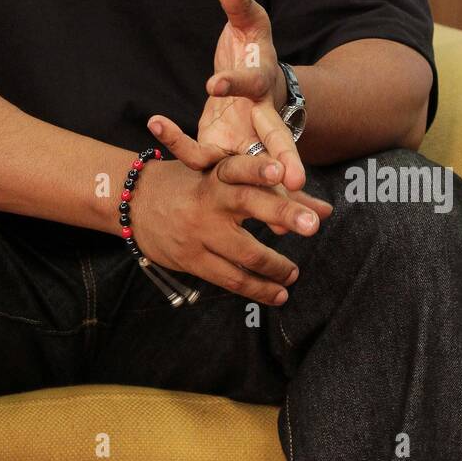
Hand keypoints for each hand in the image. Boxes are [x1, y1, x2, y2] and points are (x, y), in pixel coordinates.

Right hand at [130, 153, 327, 303]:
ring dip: (276, 266)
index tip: (282, 171)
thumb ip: (274, 192)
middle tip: (313, 224)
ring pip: (245, 252)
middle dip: (283, 213)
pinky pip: (231, 279)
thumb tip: (327, 210)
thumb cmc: (190, 185)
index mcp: (215, 174)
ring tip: (293, 273)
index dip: (259, 168)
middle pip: (248, 203)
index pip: (240, 167)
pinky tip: (277, 293)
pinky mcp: (192, 259)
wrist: (134, 202)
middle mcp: (208, 200)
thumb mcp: (220, 176)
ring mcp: (199, 232)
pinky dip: (258, 289)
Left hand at [148, 0, 315, 232]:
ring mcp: (243, 138)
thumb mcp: (248, 21)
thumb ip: (237, 2)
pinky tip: (158, 127)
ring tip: (263, 212)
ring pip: (249, 167)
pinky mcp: (221, 150)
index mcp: (263, 81)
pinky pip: (203, 160)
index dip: (235, 82)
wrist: (255, 81)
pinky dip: (185, 152)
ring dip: (255, 187)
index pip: (252, 82)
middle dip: (285, 158)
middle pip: (275, 139)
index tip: (213, 82)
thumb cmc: (252, 49)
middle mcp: (259, 116)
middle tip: (296, 180)